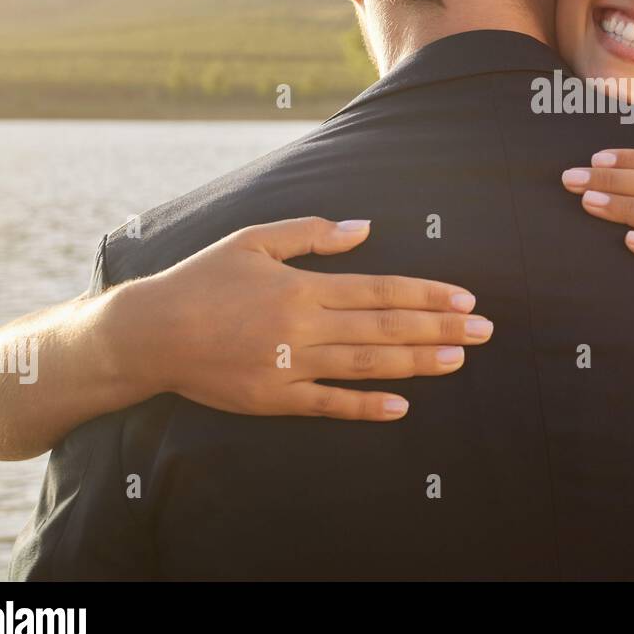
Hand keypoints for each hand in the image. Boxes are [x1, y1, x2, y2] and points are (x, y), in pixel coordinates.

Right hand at [111, 217, 491, 421]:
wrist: (149, 333)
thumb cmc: (203, 279)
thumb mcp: (253, 240)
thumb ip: (311, 233)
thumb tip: (365, 227)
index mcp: (302, 286)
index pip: (380, 290)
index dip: (427, 295)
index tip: (465, 297)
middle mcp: (302, 327)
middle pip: (384, 329)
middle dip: (440, 328)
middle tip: (484, 330)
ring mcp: (289, 367)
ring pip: (366, 366)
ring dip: (417, 364)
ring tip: (459, 359)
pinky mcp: (274, 399)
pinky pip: (328, 405)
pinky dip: (365, 406)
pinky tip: (402, 406)